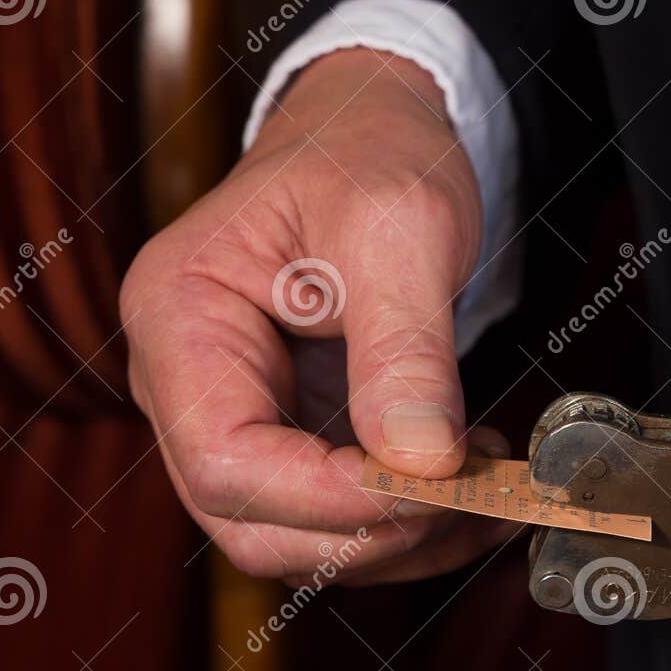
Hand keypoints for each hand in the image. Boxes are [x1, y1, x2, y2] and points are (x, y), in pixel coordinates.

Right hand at [121, 48, 515, 583]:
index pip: (227, 461)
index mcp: (179, 315)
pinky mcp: (291, 432)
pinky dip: (408, 521)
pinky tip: (474, 489)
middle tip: (475, 497)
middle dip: (371, 531)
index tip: (435, 485)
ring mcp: (235, 412)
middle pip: (251, 519)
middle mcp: (186, 379)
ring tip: (491, 491)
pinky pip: (335, 513)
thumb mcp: (401, 226)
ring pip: (296, 536)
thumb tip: (423, 462)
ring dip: (399, 538)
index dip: (332, 498)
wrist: (374, 131)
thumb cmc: (369, 152)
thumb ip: (406, 347)